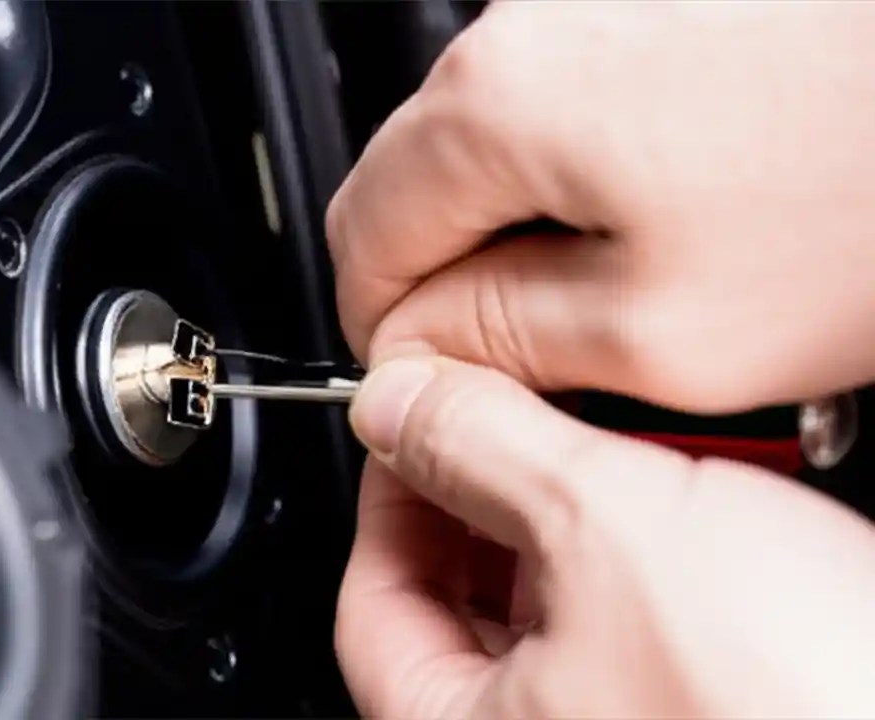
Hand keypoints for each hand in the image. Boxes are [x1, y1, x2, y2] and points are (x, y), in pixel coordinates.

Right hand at [327, 2, 874, 412]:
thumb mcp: (662, 331)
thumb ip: (498, 343)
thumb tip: (414, 350)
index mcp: (494, 107)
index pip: (358, 242)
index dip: (387, 332)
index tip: (437, 380)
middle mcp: (525, 29)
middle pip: (420, 186)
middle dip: (459, 279)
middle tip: (550, 354)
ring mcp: (589, 4)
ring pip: (501, 150)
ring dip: (539, 229)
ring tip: (650, 290)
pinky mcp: (653, 6)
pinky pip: (575, 107)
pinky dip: (598, 176)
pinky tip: (687, 218)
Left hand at [337, 356, 874, 717]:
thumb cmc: (798, 704)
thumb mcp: (608, 531)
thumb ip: (480, 451)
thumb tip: (399, 403)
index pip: (373, 602)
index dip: (392, 493)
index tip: (420, 420)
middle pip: (469, 600)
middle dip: (499, 492)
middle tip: (517, 413)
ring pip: (569, 602)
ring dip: (592, 508)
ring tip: (626, 443)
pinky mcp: (711, 711)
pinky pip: (652, 619)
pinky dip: (665, 546)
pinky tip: (708, 493)